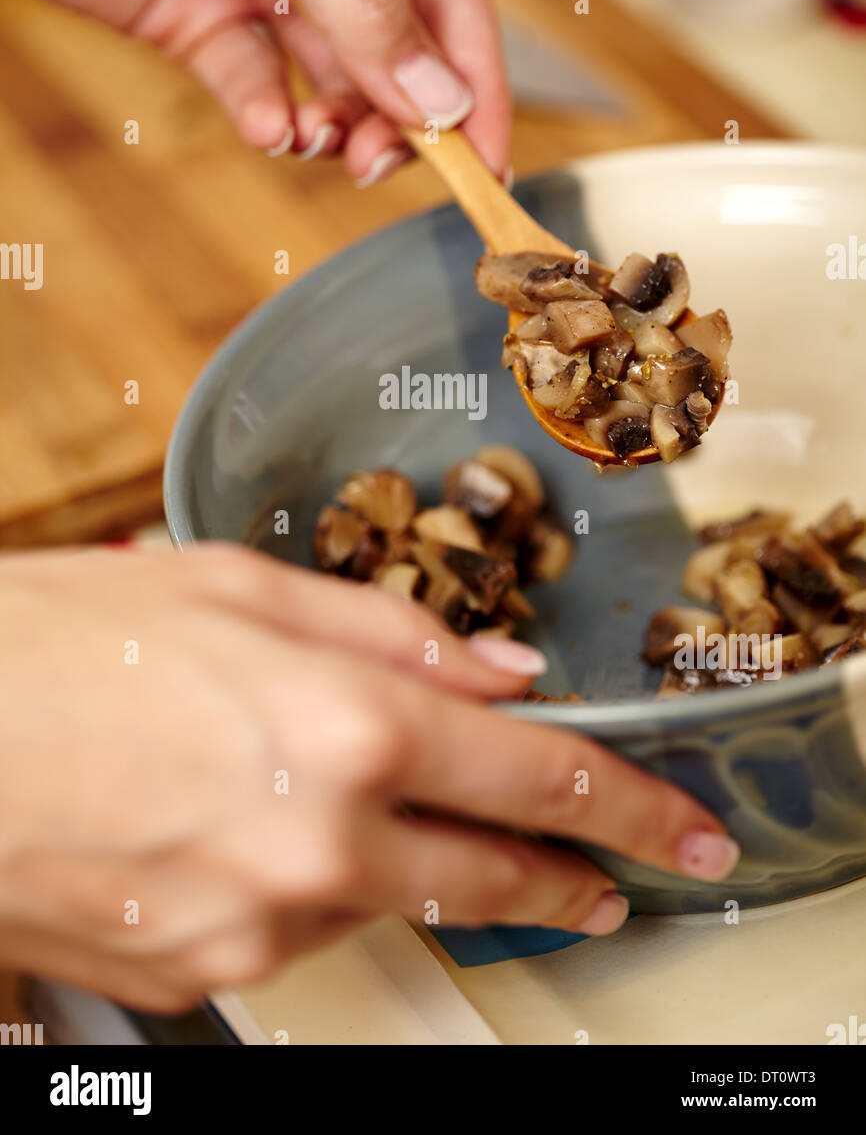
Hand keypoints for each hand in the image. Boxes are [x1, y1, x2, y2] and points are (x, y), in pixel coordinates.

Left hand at [0, 0, 509, 184]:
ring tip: (325, 145)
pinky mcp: (204, 24)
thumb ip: (361, 5)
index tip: (485, 161)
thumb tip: (440, 99)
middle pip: (399, 50)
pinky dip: (271, 118)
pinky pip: (261, 88)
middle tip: (385, 165)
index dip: (474, 82)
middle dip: (402, 115)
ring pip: (336, 80)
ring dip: (340, 125)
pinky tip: (268, 127)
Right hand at [0, 544, 737, 1013]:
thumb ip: (391, 630)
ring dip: (412, 864)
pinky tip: (260, 831)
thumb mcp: (236, 586)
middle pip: (493, 874)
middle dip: (570, 882)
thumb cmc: (58, 640)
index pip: (536, 776)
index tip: (676, 829)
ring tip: (362, 806)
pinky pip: (301, 930)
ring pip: (390, 900)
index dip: (627, 806)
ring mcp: (260, 922)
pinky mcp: (206, 970)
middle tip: (614, 886)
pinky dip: (316, 886)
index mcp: (344, 721)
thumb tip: (495, 668)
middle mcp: (318, 839)